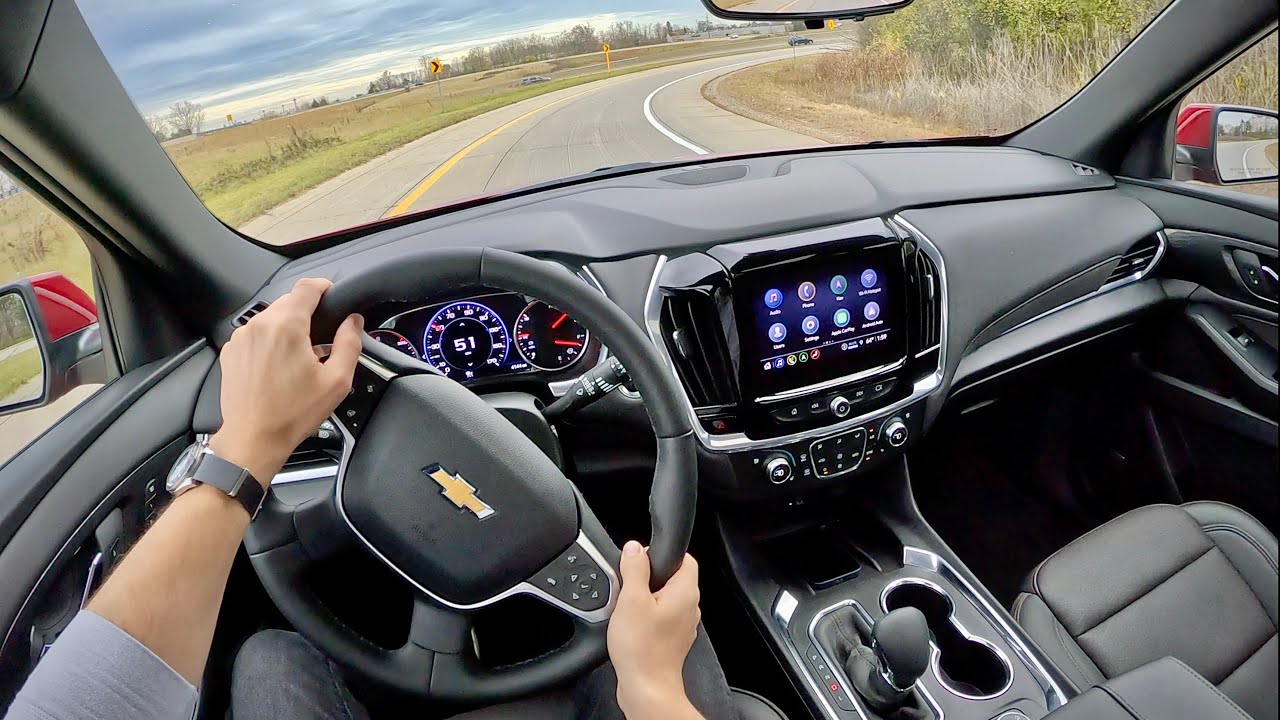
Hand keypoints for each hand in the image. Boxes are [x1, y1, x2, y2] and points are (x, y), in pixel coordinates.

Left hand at [211, 278, 361, 484]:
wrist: (254, 438)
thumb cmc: (293, 413)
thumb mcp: (336, 381)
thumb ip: (349, 344)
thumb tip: (353, 322)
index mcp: (286, 327)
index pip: (306, 287)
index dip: (323, 287)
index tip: (331, 294)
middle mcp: (260, 325)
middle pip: (288, 302)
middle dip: (306, 313)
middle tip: (320, 337)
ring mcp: (241, 338)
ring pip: (271, 318)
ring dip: (287, 327)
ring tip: (300, 356)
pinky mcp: (231, 351)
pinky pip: (256, 334)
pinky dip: (269, 341)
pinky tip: (279, 366)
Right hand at [608, 541, 701, 719]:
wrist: (646, 687)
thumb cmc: (642, 649)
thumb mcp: (631, 599)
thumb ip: (635, 569)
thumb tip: (634, 548)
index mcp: (685, 592)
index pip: (685, 558)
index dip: (662, 553)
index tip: (642, 559)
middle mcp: (689, 608)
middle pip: (671, 578)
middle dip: (649, 577)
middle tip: (629, 586)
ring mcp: (681, 625)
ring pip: (664, 599)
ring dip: (645, 599)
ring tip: (627, 608)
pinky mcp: (671, 639)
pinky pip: (660, 618)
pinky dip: (645, 617)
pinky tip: (630, 625)